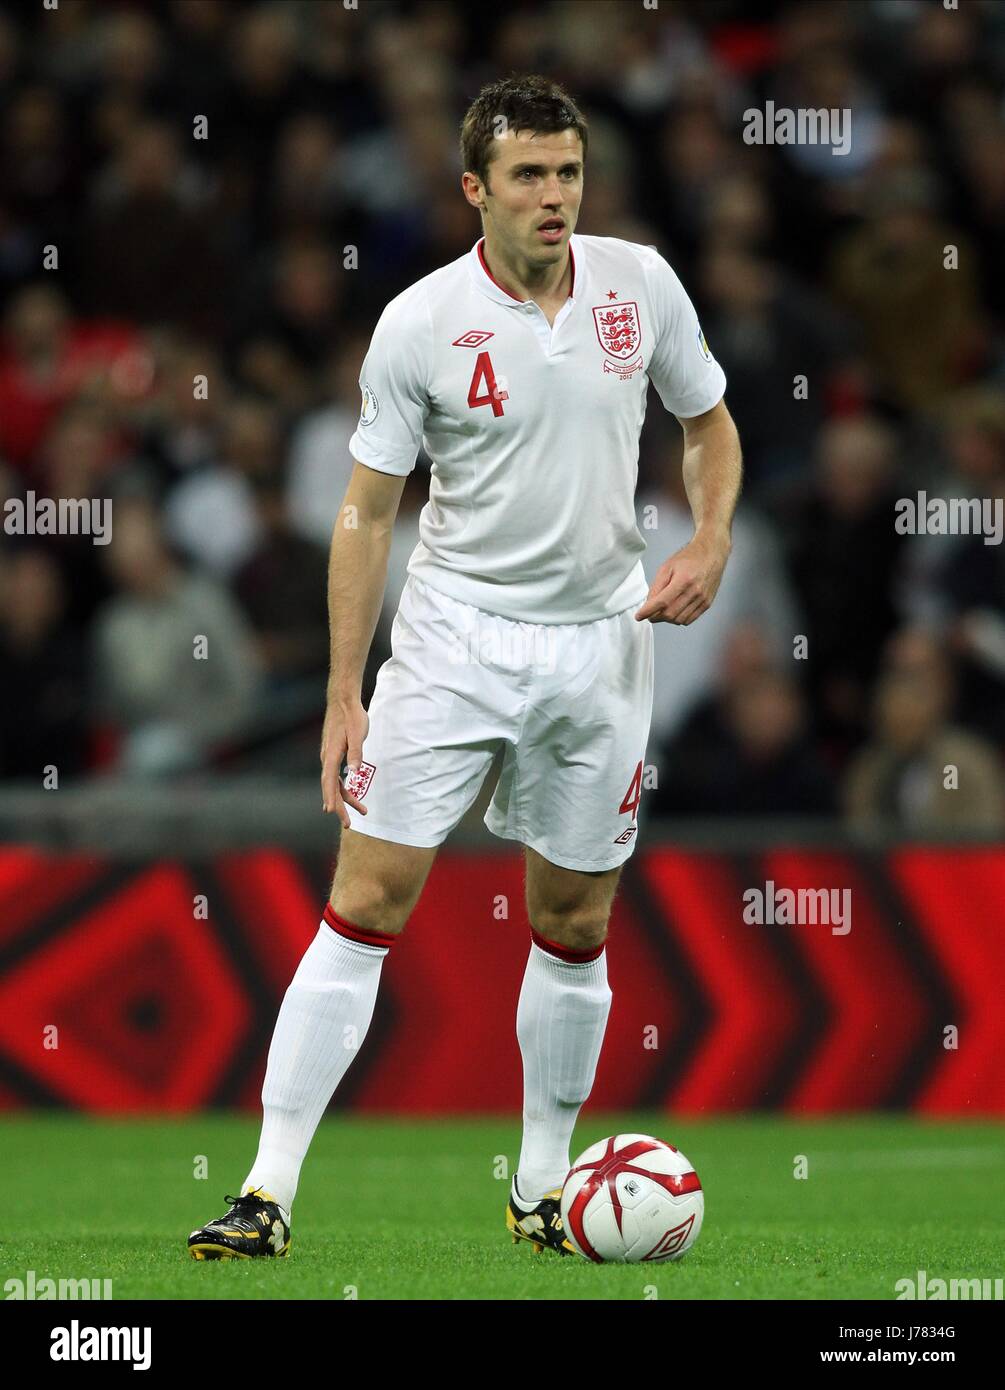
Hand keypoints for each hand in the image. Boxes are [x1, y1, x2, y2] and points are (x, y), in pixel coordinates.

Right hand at [321, 699, 369, 827]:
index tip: (332, 813)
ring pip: (334, 783)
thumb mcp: (358, 733)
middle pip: (330, 787)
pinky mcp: (334, 754)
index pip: (329, 782)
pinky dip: (343, 788)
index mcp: (331, 755)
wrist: (343, 701)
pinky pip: (336, 776)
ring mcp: (329, 757)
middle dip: (339, 807)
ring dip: (345, 798)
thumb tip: (354, 772)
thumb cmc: (352, 716)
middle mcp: (327, 758)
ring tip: (363, 811)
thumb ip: (356, 753)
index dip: (331, 798)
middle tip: (348, 824)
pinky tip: (350, 795)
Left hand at [635, 530, 730, 624]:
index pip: (662, 602)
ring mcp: (702, 599)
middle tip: (650, 613)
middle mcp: (695, 591)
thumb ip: (657, 586)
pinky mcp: (707, 603)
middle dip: (656, 616)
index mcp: (684, 580)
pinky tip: (674, 611)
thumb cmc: (689, 558)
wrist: (711, 554)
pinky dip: (678, 619)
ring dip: (667, 619)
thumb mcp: (667, 567)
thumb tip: (649, 604)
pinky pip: (689, 619)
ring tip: (662, 611)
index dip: (648, 611)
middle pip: (670, 614)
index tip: (639, 616)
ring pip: (679, 619)